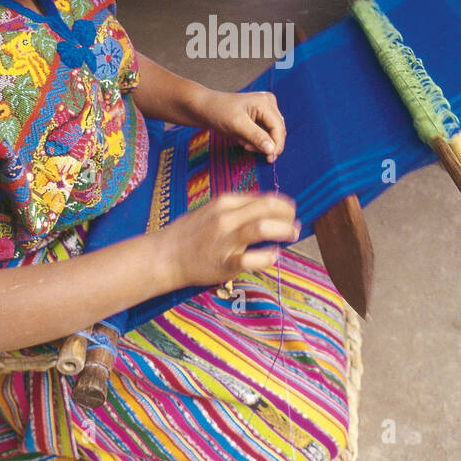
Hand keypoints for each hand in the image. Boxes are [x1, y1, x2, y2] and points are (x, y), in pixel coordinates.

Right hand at [160, 193, 299, 287]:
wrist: (165, 256)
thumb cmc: (190, 234)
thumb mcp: (212, 211)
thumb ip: (237, 209)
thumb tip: (266, 211)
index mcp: (224, 202)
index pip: (263, 197)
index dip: (283, 204)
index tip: (290, 212)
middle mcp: (226, 217)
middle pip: (267, 207)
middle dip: (288, 215)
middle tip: (295, 223)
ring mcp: (225, 240)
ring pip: (262, 227)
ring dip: (284, 230)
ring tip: (293, 234)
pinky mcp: (225, 263)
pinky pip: (252, 259)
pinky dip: (268, 257)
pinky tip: (273, 256)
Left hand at [195, 89, 286, 162]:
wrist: (204, 108)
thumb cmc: (218, 112)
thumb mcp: (237, 126)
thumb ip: (256, 137)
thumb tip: (272, 150)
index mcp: (265, 102)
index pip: (278, 128)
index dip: (276, 145)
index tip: (269, 159)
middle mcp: (268, 104)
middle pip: (277, 131)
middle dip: (266, 144)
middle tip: (248, 148)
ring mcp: (265, 110)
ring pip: (272, 134)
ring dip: (259, 143)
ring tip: (243, 142)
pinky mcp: (260, 117)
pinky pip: (265, 133)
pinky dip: (255, 140)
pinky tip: (243, 139)